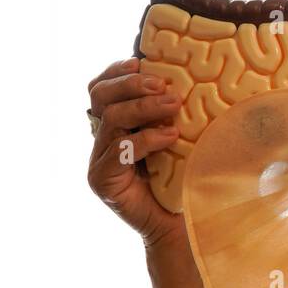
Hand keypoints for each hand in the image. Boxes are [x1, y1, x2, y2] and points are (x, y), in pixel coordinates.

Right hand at [85, 56, 184, 250]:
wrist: (181, 225)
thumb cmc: (184, 178)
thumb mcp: (179, 137)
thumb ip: (172, 112)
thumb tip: (189, 78)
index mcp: (116, 126)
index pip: (101, 88)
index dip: (117, 72)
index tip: (141, 62)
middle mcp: (102, 140)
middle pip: (100, 97)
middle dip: (131, 84)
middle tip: (163, 84)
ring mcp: (99, 160)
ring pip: (111, 119)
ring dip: (144, 107)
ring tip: (174, 105)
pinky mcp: (102, 180)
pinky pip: (120, 150)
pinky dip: (147, 138)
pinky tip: (171, 137)